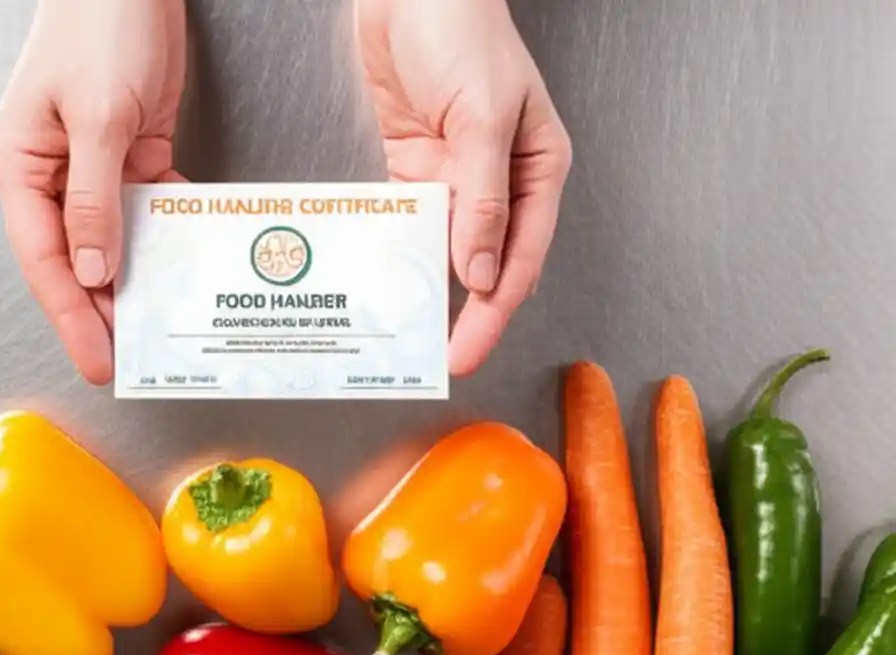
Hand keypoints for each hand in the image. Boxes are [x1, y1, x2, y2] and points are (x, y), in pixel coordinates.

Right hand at [0, 0, 185, 383]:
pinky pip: (144, 210)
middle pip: (74, 260)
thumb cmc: (99, 24)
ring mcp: (89, 166)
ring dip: (135, 282)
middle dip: (101, 313)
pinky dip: (163, 238)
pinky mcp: (129, 154)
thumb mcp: (96, 116)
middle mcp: (49, 173)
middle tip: (131, 361)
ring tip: (159, 328)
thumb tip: (93, 269)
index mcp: (20, 165)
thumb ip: (95, 198)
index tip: (96, 359)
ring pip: (110, 242)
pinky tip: (182, 268)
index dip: (70, 316)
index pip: (45, 259)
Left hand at [356, 0, 571, 374]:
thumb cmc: (462, 30)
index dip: (494, 311)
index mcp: (536, 170)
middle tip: (438, 358)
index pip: (519, 258)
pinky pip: (406, 221)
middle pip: (483, 264)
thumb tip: (478, 272)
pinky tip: (382, 279)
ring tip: (403, 332)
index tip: (468, 350)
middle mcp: (498, 182)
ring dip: (425, 287)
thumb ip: (481, 198)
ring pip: (442, 249)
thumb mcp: (482, 115)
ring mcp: (453, 178)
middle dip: (463, 314)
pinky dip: (396, 249)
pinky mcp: (413, 168)